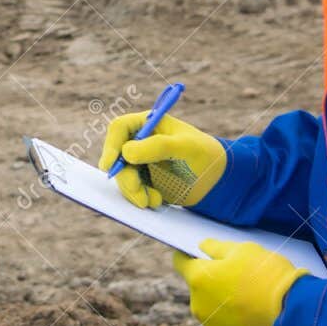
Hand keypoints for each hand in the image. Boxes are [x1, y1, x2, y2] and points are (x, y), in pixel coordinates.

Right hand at [98, 110, 226, 208]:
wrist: (216, 181)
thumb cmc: (205, 155)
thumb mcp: (186, 147)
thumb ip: (158, 146)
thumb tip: (126, 152)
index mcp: (148, 124)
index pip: (119, 129)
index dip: (111, 145)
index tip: (110, 166)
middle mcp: (139, 141)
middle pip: (116, 156)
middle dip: (125, 177)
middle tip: (138, 192)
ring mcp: (139, 162)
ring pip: (122, 176)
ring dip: (133, 191)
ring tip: (155, 201)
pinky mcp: (143, 180)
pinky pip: (130, 189)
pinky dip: (139, 198)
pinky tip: (157, 201)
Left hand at [172, 239, 307, 325]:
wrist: (289, 308)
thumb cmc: (264, 274)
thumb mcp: (241, 249)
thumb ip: (215, 247)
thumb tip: (202, 247)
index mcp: (198, 279)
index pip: (180, 262)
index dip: (188, 254)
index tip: (197, 251)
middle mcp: (198, 303)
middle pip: (197, 284)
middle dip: (211, 276)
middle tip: (235, 270)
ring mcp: (211, 321)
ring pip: (210, 301)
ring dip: (221, 295)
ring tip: (246, 287)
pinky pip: (223, 316)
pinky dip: (232, 310)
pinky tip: (251, 302)